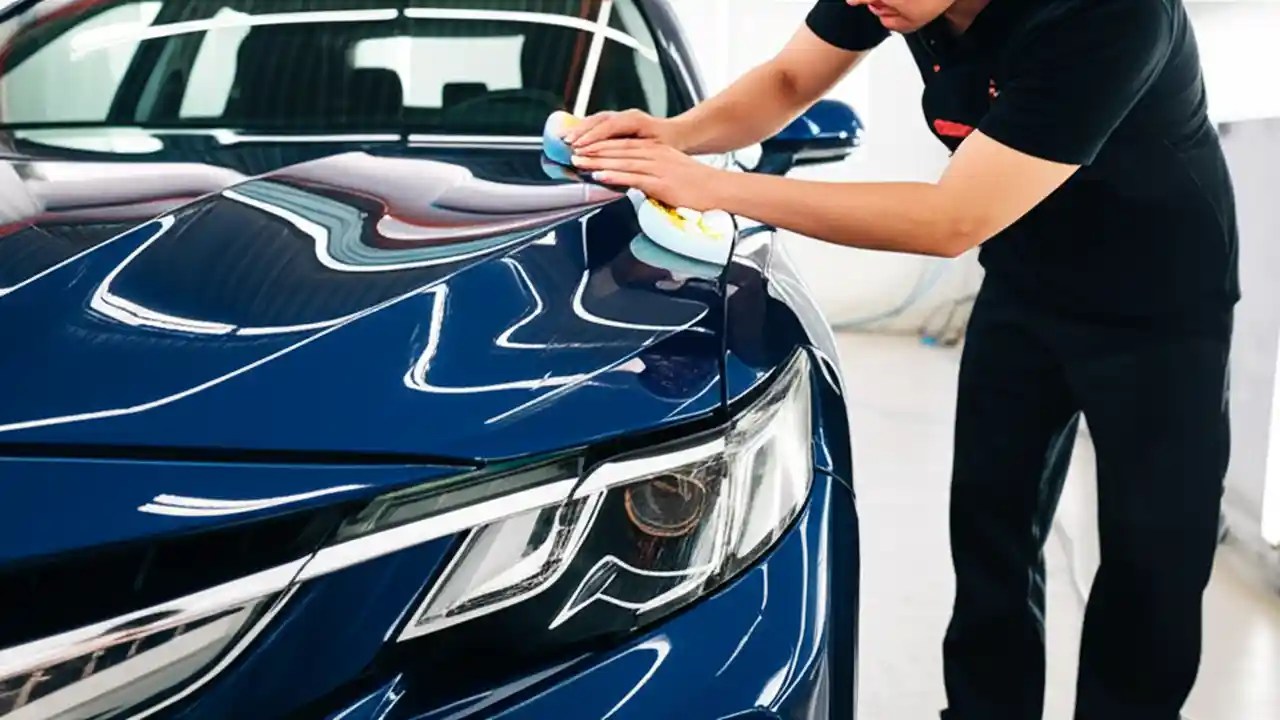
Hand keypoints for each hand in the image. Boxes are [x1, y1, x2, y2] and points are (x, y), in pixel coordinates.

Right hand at [563, 109, 681, 150]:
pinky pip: (598, 123)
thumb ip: (640, 154)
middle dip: (581, 131)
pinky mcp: (617, 122)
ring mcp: (621, 117)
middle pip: (600, 120)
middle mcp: (627, 116)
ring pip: (597, 120)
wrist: (678, 134)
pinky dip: (585, 129)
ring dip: (580, 129)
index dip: (594, 136)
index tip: (581, 146)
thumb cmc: (669, 144)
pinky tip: (574, 136)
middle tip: (567, 142)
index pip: (611, 125)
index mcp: (637, 120)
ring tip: (565, 139)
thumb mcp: (658, 151)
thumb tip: (623, 164)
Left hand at [571, 139, 725, 211]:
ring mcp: (658, 168)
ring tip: (578, 161)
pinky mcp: (661, 183)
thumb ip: (651, 171)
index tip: (583, 145)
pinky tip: (600, 175)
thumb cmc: (698, 186)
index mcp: (656, 150)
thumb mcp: (671, 171)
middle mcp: (655, 155)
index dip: (601, 144)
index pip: (623, 143)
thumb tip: (634, 179)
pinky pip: (633, 177)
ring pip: (621, 161)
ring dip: (597, 161)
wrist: (720, 190)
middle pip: (618, 149)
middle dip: (593, 149)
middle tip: (571, 150)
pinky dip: (614, 175)